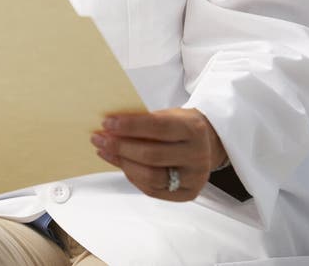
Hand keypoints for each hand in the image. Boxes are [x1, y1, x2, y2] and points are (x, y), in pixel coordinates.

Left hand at [90, 108, 226, 201]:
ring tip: (105, 151)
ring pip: (150, 176)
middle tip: (99, 138)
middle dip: (120, 146)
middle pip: (151, 155)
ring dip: (122, 163)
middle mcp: (197, 155)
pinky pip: (153, 190)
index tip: (107, 122)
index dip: (130, 125)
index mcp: (193, 129)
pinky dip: (132, 177)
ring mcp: (194, 178)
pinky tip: (121, 164)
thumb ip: (146, 122)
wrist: (208, 143)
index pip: (157, 127)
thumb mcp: (170, 115)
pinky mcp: (187, 194)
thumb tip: (110, 127)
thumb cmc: (182, 126)